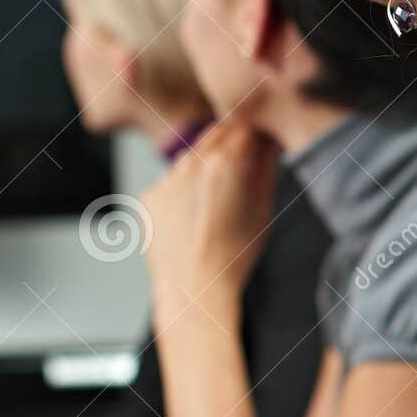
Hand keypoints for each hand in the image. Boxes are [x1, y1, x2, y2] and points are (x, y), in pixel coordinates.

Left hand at [143, 111, 279, 328]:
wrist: (193, 290)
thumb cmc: (234, 256)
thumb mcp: (263, 210)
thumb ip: (266, 167)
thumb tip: (268, 141)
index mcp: (226, 163)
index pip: (247, 126)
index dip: (258, 133)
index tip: (263, 144)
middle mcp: (192, 164)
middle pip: (217, 135)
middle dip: (232, 144)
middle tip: (242, 172)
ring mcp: (167, 180)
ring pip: (191, 160)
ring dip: (205, 169)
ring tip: (215, 207)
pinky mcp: (149, 198)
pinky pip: (169, 185)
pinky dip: (181, 194)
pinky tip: (192, 221)